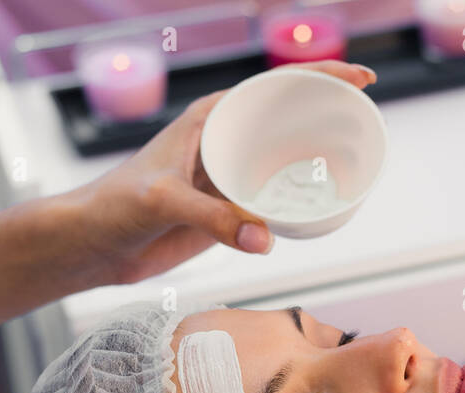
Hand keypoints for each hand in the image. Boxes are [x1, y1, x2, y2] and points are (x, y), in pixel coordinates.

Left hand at [73, 60, 377, 285]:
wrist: (94, 244)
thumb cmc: (115, 206)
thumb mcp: (163, 202)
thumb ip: (211, 217)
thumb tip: (262, 239)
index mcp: (211, 117)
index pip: (275, 85)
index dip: (321, 75)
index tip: (360, 78)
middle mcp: (224, 141)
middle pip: (289, 120)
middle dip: (330, 116)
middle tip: (369, 123)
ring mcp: (229, 177)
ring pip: (286, 163)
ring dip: (319, 163)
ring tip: (358, 165)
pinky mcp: (228, 213)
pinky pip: (274, 203)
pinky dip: (300, 205)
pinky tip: (323, 210)